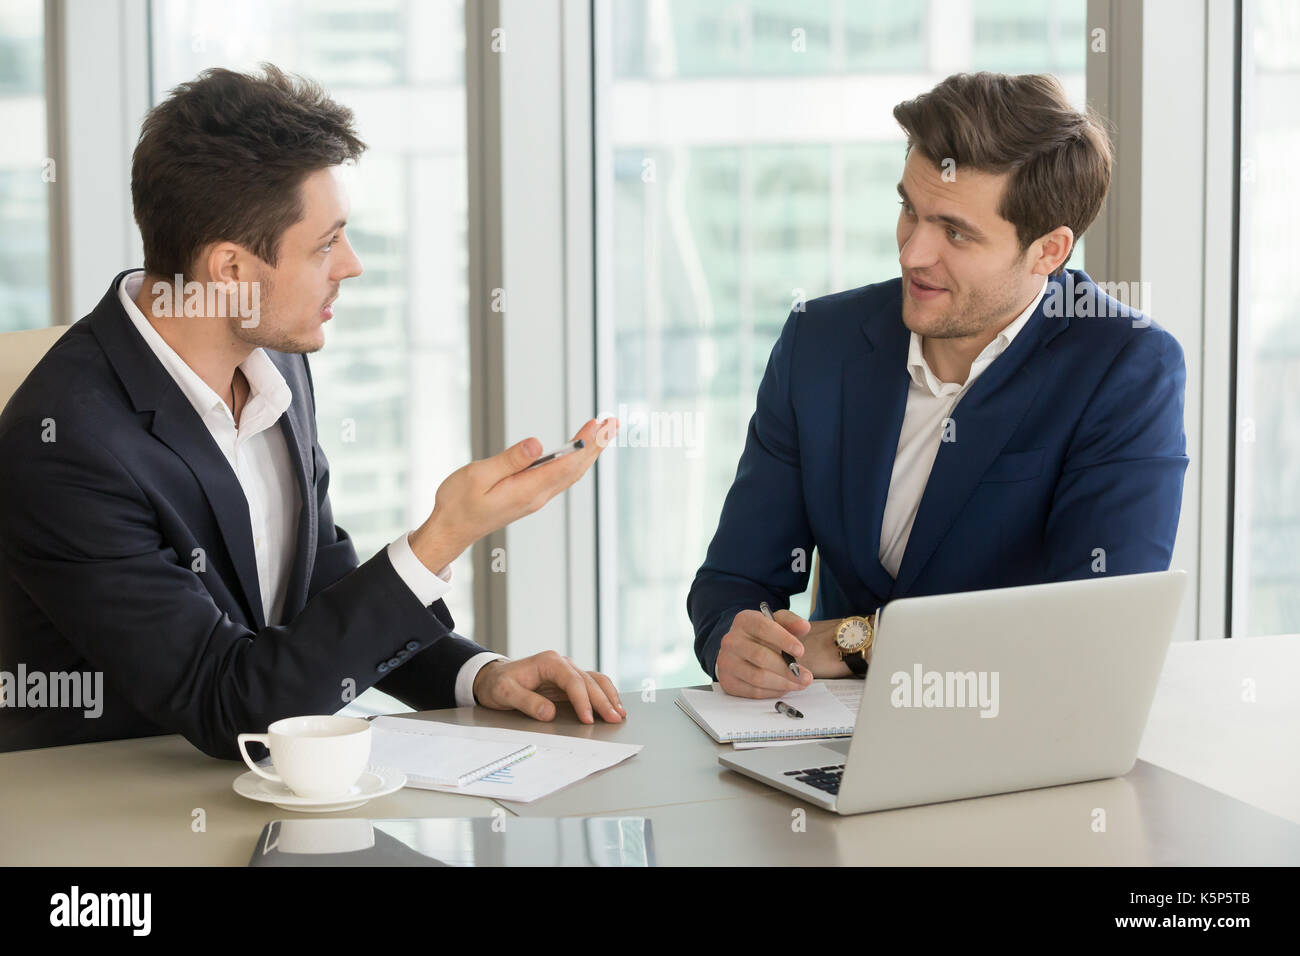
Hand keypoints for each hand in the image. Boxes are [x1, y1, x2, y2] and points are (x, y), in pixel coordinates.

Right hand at [409, 417, 618, 571]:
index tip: (599, 424)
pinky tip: (577, 452)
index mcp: (527, 490)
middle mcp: (537, 496)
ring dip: (588, 452)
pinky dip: (574, 461)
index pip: (567, 464)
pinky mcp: (529, 497)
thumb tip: (537, 444)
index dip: (586, 443)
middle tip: (612, 423)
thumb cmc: (458, 503)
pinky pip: (560, 478)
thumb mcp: (478, 476)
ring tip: (601, 432)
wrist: (450, 530)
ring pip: (570, 474)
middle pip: (576, 469)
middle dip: (596, 445)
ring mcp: (535, 498)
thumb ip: (509, 460)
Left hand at [471, 652, 626, 723]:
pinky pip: (591, 686)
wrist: (493, 678)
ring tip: (618, 714)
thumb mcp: (506, 693)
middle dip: (603, 701)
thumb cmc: (499, 684)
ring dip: (608, 696)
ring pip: (595, 681)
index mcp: (549, 662)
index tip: (587, 719)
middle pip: (588, 681)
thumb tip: (549, 713)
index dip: (582, 700)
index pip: (573, 681)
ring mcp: (567, 672)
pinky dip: (604, 695)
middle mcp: (562, 664)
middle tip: (613, 719)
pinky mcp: (569, 682)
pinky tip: (612, 705)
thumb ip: (527, 702)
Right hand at [716, 609, 851, 697]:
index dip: (783, 640)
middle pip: (760, 656)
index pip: (763, 628)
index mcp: (744, 621)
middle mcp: (731, 640)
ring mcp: (726, 662)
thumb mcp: (776, 623)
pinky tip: (784, 688)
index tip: (801, 650)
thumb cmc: (762, 636)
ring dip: (782, 683)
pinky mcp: (728, 681)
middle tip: (806, 676)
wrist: (740, 651)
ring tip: (799, 684)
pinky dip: (773, 692)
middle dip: (787, 669)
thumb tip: (804, 626)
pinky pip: (753, 691)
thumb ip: (791, 622)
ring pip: (757, 677)